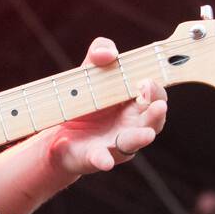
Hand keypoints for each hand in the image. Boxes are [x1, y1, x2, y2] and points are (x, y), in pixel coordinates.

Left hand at [33, 37, 167, 185]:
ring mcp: (115, 144)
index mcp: (135, 104)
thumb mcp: (88, 72)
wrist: (57, 132)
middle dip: (156, 113)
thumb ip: (98, 54)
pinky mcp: (94, 157)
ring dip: (140, 138)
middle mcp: (131, 126)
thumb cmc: (83, 101)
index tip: (148, 81)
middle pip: (153, 122)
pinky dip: (103, 160)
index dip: (155, 90)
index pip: (155, 97)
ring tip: (147, 135)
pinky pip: (101, 160)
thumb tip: (108, 53)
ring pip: (133, 143)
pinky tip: (104, 161)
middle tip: (157, 104)